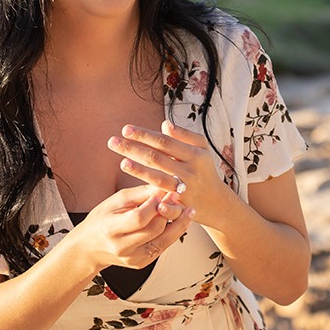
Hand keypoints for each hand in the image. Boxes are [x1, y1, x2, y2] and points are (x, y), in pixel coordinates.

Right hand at [60, 184, 188, 272]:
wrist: (90, 248)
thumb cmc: (103, 218)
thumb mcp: (116, 201)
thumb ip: (141, 194)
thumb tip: (164, 186)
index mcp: (111, 229)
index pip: (139, 218)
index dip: (156, 205)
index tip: (168, 192)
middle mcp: (122, 247)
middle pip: (155, 230)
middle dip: (171, 212)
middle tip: (181, 198)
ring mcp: (133, 258)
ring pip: (164, 240)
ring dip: (179, 224)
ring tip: (189, 210)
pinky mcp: (142, 263)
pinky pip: (162, 247)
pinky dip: (173, 233)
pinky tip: (181, 222)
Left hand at [109, 120, 223, 226]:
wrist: (217, 203)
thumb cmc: (205, 170)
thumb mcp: (202, 150)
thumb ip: (184, 136)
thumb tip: (164, 124)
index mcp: (195, 154)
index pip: (165, 141)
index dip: (144, 135)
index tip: (125, 129)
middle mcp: (190, 171)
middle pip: (157, 157)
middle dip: (134, 149)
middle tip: (112, 141)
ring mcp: (185, 189)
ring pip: (159, 178)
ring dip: (139, 170)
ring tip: (122, 162)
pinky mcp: (181, 206)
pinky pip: (163, 199)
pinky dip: (151, 194)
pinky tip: (137, 191)